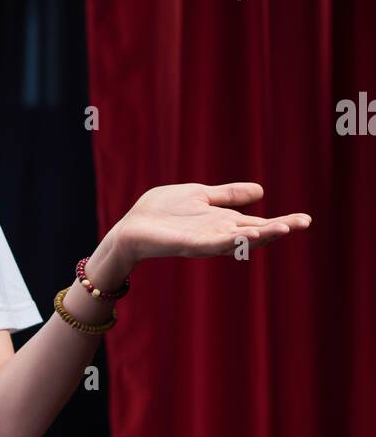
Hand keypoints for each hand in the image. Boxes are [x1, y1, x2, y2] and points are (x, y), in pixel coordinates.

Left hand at [112, 182, 311, 264]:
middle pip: (253, 233)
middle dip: (278, 228)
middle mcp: (217, 234)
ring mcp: (204, 240)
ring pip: (237, 240)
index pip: (257, 222)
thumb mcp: (200, 195)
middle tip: (303, 223)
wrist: (131, 228)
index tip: (305, 219)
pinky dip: (230, 241)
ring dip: (259, 236)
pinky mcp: (187, 245)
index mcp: (222, 222)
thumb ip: (227, 194)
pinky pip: (212, 243)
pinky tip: (244, 236)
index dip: (281, 221)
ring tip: (282, 228)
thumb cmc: (161, 213)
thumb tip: (261, 191)